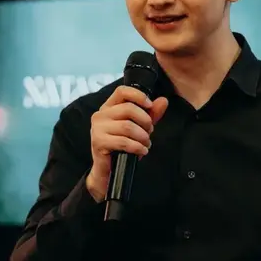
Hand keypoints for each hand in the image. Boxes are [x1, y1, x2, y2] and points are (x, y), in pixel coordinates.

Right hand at [86, 85, 167, 200]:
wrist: (108, 170)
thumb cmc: (122, 146)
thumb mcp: (139, 128)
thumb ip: (151, 114)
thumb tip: (163, 101)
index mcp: (108, 107)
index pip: (122, 91)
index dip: (138, 96)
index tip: (150, 106)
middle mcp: (100, 115)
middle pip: (128, 109)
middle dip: (145, 121)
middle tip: (149, 132)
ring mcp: (97, 128)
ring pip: (127, 126)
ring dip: (142, 136)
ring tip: (146, 143)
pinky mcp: (98, 142)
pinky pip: (123, 141)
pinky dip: (137, 147)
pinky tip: (142, 151)